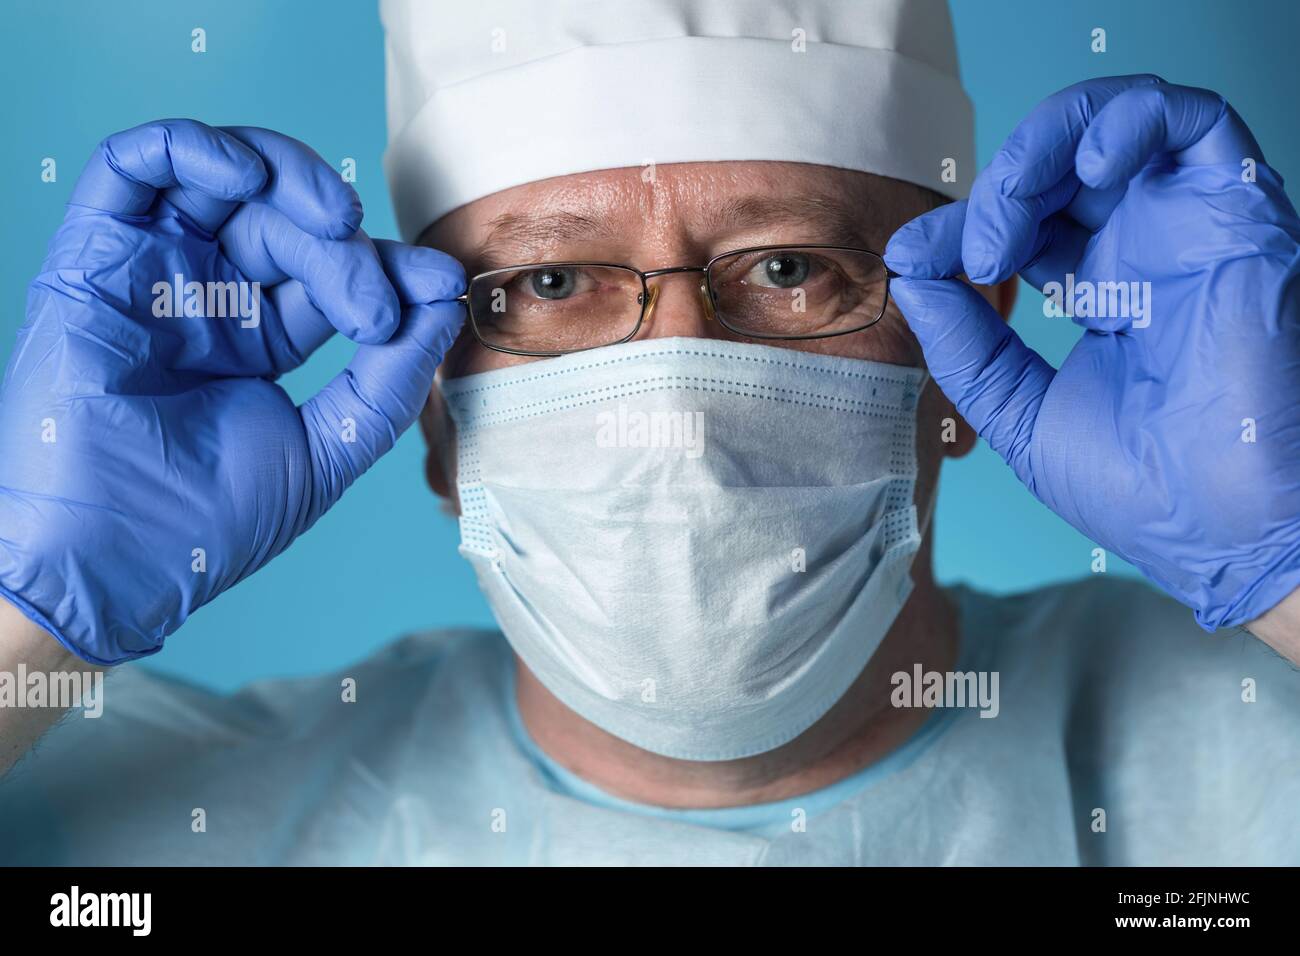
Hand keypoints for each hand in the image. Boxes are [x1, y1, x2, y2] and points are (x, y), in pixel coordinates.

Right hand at [0, 119, 464, 663]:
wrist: (111, 564)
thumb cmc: (209, 522)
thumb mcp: (328, 446)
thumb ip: (388, 378)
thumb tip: (442, 302)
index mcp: (259, 338)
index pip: (333, 274)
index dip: (387, 268)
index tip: (437, 284)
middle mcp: (207, 297)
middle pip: (289, 226)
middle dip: (346, 246)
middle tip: (376, 299)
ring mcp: (152, 273)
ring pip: (223, 179)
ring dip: (288, 177)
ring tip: (333, 219)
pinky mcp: (94, 257)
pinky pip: (134, 168)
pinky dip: (193, 149)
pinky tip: (245, 178)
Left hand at [885, 75, 1299, 630]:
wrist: (1228, 532)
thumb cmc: (1145, 490)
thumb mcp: (1022, 414)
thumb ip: (968, 349)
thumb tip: (912, 281)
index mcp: (1103, 289)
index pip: (1025, 221)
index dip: (964, 224)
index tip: (913, 258)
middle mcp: (1147, 249)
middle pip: (1064, 167)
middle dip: (999, 188)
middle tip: (970, 249)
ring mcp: (1191, 229)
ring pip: (1121, 124)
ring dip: (1046, 146)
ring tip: (1010, 215)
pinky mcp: (1239, 216)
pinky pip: (1197, 122)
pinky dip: (1130, 119)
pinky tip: (1084, 171)